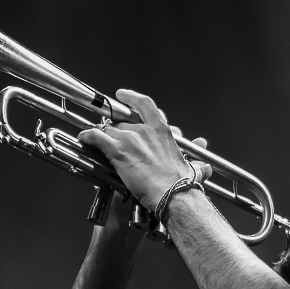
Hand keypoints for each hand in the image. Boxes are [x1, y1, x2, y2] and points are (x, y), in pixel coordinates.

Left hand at [78, 89, 210, 211]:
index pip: (145, 105)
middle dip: (116, 131)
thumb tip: (205, 162)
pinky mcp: (118, 150)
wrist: (173, 193)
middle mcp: (144, 130)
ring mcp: (130, 138)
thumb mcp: (192, 168)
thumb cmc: (182, 183)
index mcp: (162, 131)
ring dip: (102, 135)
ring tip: (96, 142)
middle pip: (123, 124)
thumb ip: (197, 161)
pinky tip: (83, 138)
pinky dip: (88, 136)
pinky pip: (96, 137)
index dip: (131, 98)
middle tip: (112, 140)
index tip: (122, 94)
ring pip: (109, 130)